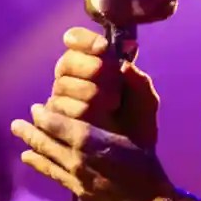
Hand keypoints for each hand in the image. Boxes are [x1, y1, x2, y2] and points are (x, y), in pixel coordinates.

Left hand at [10, 103, 176, 200]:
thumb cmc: (147, 168)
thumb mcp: (138, 134)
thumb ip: (127, 106)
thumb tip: (126, 71)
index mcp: (91, 139)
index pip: (56, 123)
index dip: (42, 115)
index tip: (36, 108)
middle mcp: (77, 157)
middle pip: (45, 140)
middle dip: (29, 130)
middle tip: (16, 123)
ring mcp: (75, 176)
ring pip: (45, 157)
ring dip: (30, 145)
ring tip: (18, 135)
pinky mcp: (77, 191)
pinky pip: (53, 173)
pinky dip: (39, 164)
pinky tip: (29, 158)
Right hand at [46, 27, 159, 149]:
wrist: (132, 160)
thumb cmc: (138, 126)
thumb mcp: (145, 103)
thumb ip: (139, 82)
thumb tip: (126, 64)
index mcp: (92, 64)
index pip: (75, 40)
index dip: (85, 40)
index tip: (103, 47)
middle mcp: (72, 78)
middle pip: (67, 61)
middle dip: (91, 68)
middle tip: (113, 80)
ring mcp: (60, 98)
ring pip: (62, 85)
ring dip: (88, 91)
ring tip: (111, 104)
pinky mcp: (54, 120)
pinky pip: (58, 108)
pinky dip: (78, 110)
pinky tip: (94, 116)